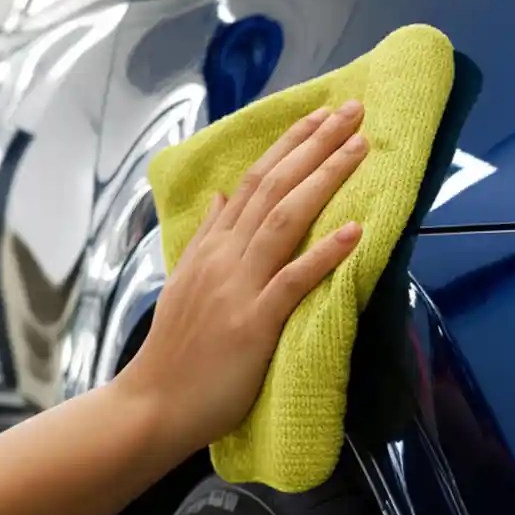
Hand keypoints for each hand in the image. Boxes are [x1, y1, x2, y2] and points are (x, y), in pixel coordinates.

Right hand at [121, 100, 368, 451]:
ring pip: (285, 220)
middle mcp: (225, 257)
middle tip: (352, 111)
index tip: (320, 116)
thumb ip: (205, 238)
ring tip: (360, 149)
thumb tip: (218, 197)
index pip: (253, 180)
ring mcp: (238, 287)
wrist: (154, 404)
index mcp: (212, 247)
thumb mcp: (184, 282)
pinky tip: (355, 229)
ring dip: (325, 180)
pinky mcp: (254, 323)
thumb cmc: (176, 351)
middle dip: (315, 145)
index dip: (289, 145)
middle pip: (274, 187)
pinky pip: (294, 281)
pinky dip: (325, 252)